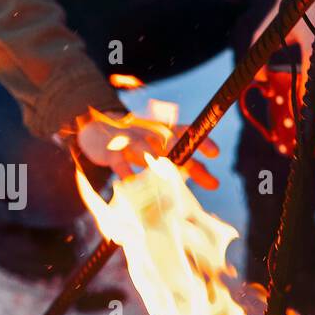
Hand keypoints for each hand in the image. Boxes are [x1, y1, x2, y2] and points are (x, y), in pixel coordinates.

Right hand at [76, 109, 219, 187]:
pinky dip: (124, 170)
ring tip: (163, 174)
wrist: (99, 132)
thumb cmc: (141, 145)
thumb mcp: (165, 153)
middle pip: (166, 138)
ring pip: (142, 146)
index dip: (200, 141)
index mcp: (166, 132)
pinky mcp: (111, 150)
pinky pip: (118, 159)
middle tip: (191, 164)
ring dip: (152, 159)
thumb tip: (215, 183)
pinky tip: (131, 181)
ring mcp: (130, 139)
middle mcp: (150, 132)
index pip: (187, 133)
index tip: (215, 153)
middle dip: (179, 150)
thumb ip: (191, 167)